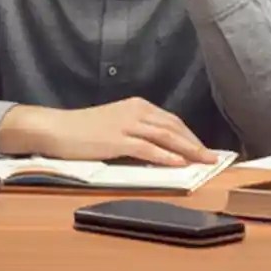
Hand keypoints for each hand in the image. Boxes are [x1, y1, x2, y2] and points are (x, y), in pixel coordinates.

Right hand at [0, 98, 219, 166]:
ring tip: (205, 162)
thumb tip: (161, 150)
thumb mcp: (115, 125)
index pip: (172, 120)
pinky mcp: (116, 139)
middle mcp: (136, 110)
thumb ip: (137, 133)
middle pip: (174, 127)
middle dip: (196, 143)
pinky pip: (147, 148)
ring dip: (189, 150)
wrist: (56, 128)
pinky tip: (179, 164)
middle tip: (214, 158)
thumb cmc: (82, 130)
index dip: (191, 135)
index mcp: (137, 106)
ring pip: (166, 136)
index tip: (205, 149)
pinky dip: (166, 156)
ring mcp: (126, 124)